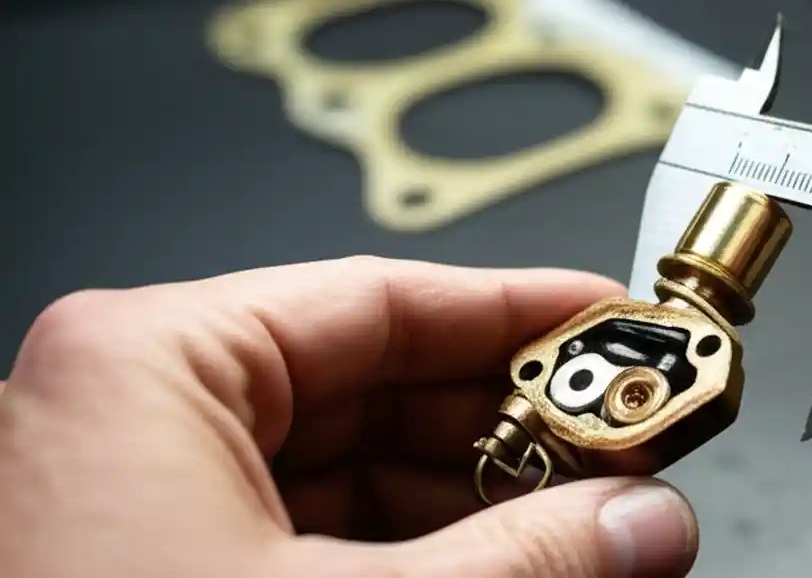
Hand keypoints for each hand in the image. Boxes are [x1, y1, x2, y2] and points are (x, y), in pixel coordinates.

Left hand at [0, 257, 698, 576]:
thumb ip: (521, 562)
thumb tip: (639, 522)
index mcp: (149, 369)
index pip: (379, 298)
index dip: (518, 313)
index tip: (606, 323)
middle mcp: (134, 418)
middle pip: (374, 385)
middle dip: (511, 427)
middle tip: (618, 448)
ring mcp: (139, 501)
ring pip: (350, 468)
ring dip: (475, 501)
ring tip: (582, 525)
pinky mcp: (157, 566)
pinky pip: (307, 533)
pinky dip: (411, 552)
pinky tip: (502, 570)